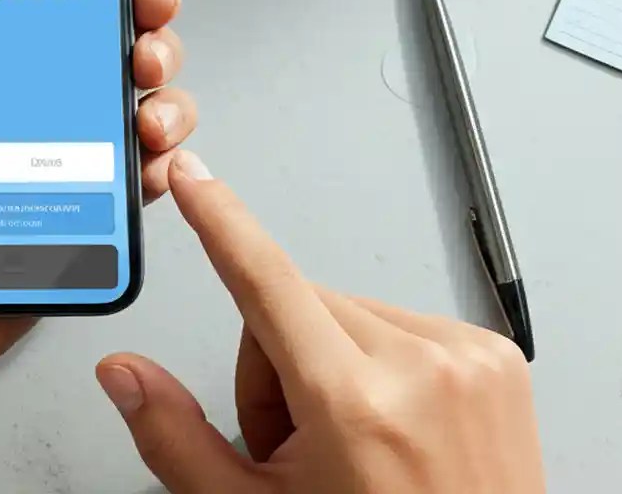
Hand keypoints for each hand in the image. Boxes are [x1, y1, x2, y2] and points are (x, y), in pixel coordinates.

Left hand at [0, 0, 195, 433]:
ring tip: (147, 113)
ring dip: (164, 102)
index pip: (44, 21)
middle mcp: (19, 122)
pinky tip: (152, 161)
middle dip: (146, 41)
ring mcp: (50, 172)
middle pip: (106, 61)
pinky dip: (156, 170)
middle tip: (142, 46)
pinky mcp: (71, 226)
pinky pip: (130, 190)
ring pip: (133, 117)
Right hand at [96, 152, 544, 492]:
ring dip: (330, 359)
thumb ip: (176, 437)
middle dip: (275, 359)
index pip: (265, 281)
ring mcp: (468, 357)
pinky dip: (383, 361)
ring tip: (351, 440)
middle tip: (295, 439)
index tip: (196, 179)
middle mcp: (421, 368)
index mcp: (355, 405)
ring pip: (348, 310)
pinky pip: (404, 323)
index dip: (221, 222)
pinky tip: (392, 424)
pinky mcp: (496, 355)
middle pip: (297, 303)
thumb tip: (125, 373)